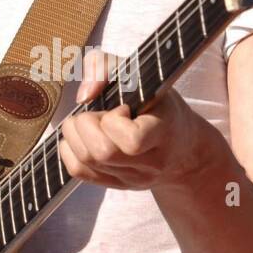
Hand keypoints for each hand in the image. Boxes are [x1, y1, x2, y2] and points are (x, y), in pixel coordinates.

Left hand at [58, 48, 212, 190]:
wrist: (183, 148)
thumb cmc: (161, 107)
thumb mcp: (143, 76)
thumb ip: (107, 67)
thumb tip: (83, 96)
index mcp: (164, 133)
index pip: (132, 141)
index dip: (115, 121)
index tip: (122, 108)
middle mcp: (150, 163)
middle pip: (102, 153)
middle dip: (86, 126)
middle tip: (96, 114)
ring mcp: (133, 179)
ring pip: (86, 163)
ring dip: (75, 136)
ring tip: (88, 123)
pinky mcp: (118, 185)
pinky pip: (79, 172)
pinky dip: (69, 150)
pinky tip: (81, 137)